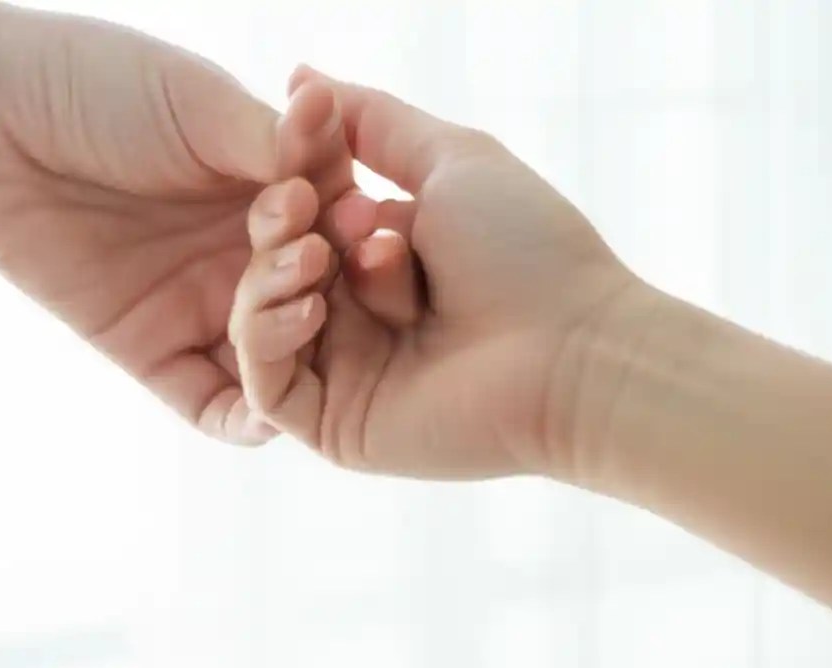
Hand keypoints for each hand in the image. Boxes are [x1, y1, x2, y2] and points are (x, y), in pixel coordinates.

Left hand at [0, 12, 360, 444]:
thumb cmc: (95, 85)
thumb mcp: (199, 104)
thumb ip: (271, 142)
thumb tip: (336, 163)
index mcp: (267, 184)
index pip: (335, 217)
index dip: (347, 221)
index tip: (346, 210)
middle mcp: (242, 250)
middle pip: (316, 292)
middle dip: (320, 277)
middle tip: (305, 253)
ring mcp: (200, 304)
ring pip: (276, 355)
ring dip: (295, 340)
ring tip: (293, 303)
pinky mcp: (152, 351)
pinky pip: (211, 405)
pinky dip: (248, 419)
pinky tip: (269, 406)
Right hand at [230, 69, 635, 477]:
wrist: (573, 351)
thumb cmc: (528, 251)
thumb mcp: (450, 159)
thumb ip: (375, 121)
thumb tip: (303, 77)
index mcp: (381, 252)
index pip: (305, 208)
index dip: (296, 166)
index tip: (303, 119)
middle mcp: (356, 311)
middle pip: (272, 258)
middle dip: (281, 220)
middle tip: (315, 202)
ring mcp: (343, 369)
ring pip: (258, 314)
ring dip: (274, 272)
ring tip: (327, 256)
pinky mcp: (334, 426)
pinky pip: (264, 381)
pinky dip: (268, 332)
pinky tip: (314, 303)